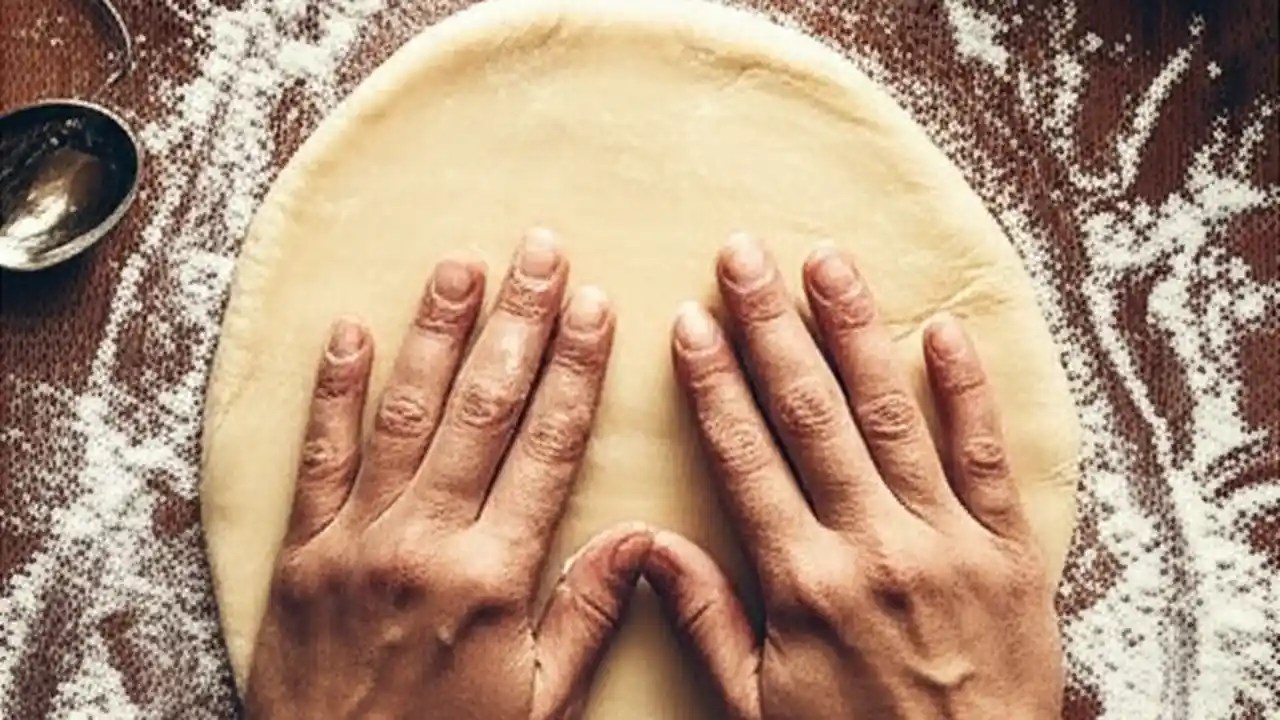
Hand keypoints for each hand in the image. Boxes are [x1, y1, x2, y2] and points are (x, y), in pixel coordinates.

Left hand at [245, 230, 651, 719]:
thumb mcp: (540, 707)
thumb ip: (587, 616)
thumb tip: (641, 537)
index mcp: (493, 578)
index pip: (547, 448)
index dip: (575, 371)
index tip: (595, 308)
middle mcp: (425, 542)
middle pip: (483, 409)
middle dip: (518, 322)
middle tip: (541, 251)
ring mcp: (356, 540)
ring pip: (404, 414)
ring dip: (436, 333)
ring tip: (463, 265)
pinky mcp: (301, 553)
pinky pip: (317, 457)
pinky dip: (332, 391)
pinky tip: (350, 330)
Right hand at [645, 235, 1062, 719]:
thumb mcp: (755, 705)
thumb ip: (702, 618)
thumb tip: (645, 545)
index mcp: (803, 580)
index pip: (746, 456)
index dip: (715, 382)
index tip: (691, 321)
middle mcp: (872, 544)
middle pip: (812, 412)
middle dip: (771, 325)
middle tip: (744, 254)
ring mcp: (947, 540)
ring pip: (892, 414)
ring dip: (855, 331)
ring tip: (826, 262)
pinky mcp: (1009, 550)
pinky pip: (988, 456)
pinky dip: (968, 390)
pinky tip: (943, 330)